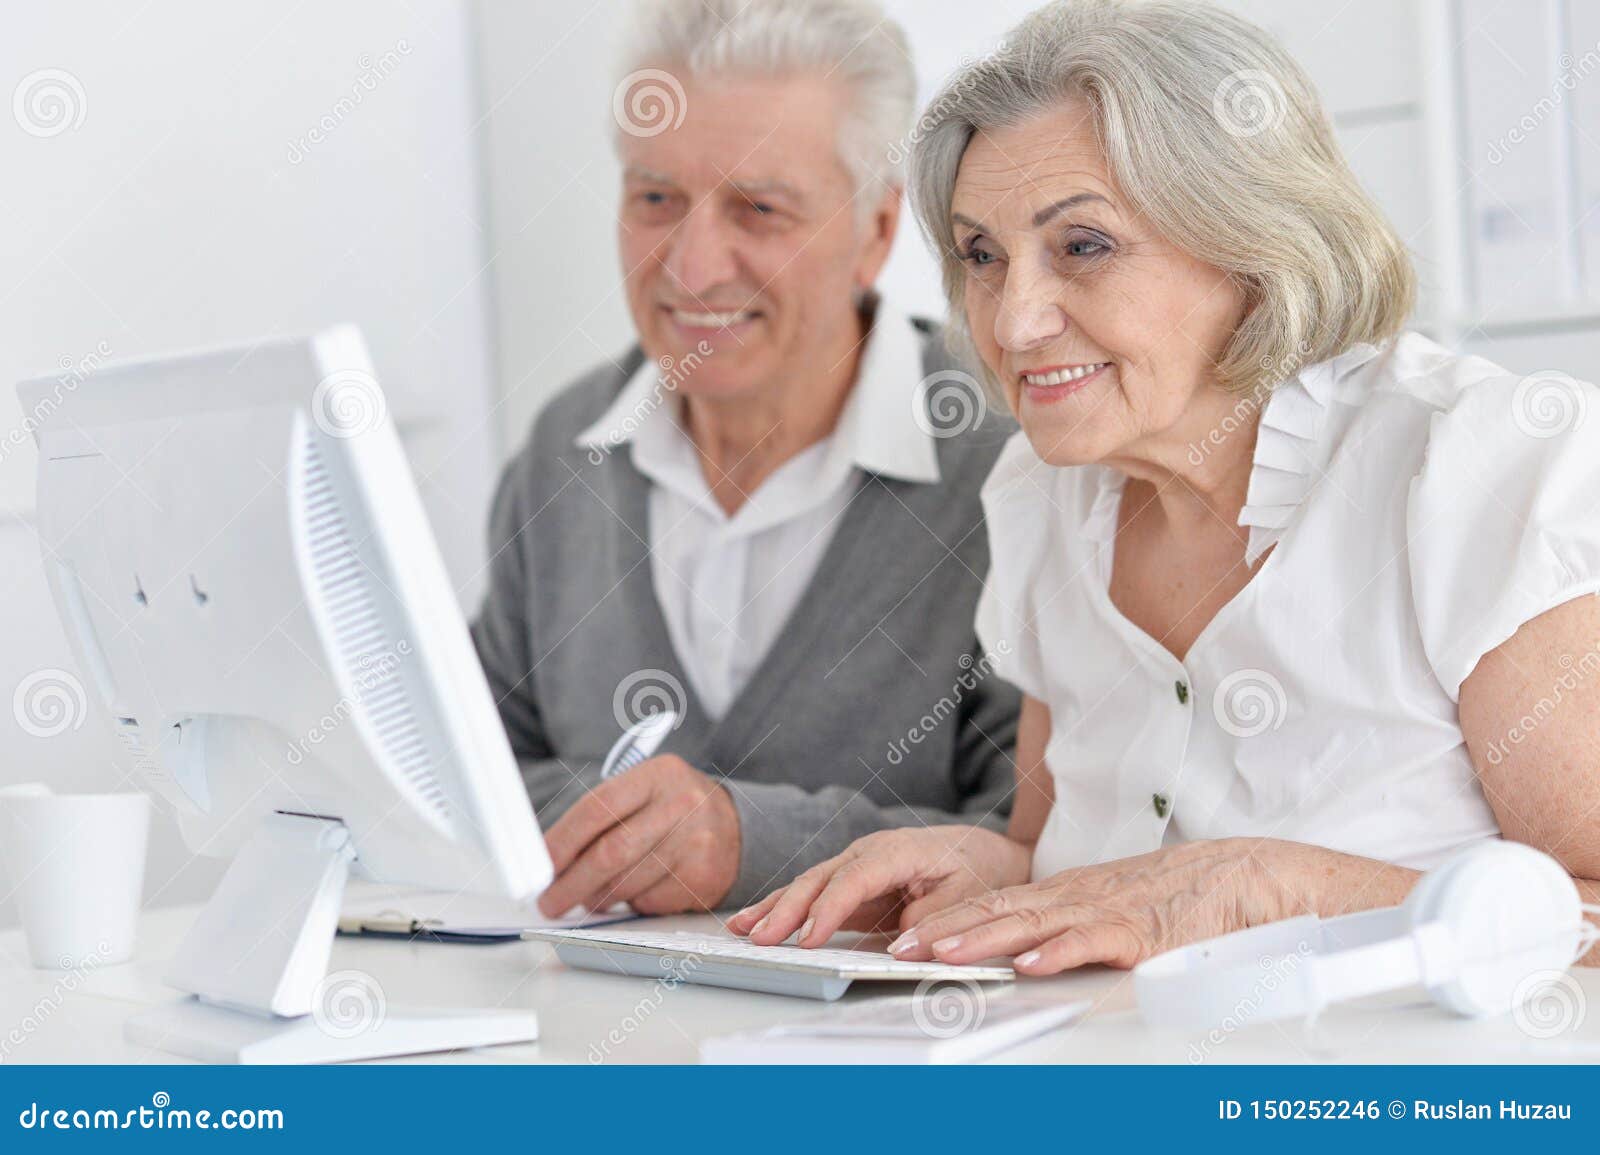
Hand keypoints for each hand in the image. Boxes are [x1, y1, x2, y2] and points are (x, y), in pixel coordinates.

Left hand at [536, 755, 740, 916]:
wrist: (735, 827)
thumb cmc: (671, 810)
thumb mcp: (642, 794)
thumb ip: (600, 818)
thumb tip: (551, 861)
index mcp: (657, 774)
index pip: (598, 807)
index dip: (563, 841)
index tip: (541, 867)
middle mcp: (682, 804)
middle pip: (612, 852)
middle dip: (572, 883)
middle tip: (550, 901)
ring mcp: (698, 842)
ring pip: (628, 883)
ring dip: (598, 898)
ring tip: (588, 898)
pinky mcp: (704, 877)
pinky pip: (650, 900)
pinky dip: (630, 903)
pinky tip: (632, 893)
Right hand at [724, 826, 1032, 947]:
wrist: (989, 853)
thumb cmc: (981, 870)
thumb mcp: (970, 894)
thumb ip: (934, 917)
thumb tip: (901, 942)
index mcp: (899, 849)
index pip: (855, 879)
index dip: (828, 909)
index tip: (807, 940)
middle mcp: (870, 852)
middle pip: (821, 879)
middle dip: (787, 909)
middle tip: (760, 939)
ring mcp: (857, 865)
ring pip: (808, 885)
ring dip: (774, 908)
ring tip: (740, 930)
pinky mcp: (852, 884)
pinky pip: (813, 896)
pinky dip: (784, 908)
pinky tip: (756, 922)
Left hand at [888, 838, 1294, 973]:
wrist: (1247, 875)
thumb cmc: (1185, 895)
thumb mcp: (1117, 908)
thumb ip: (1076, 927)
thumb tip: (1032, 951)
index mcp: (1070, 892)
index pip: (996, 904)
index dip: (949, 920)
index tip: (906, 938)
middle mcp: (1079, 896)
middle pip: (1000, 911)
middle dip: (945, 931)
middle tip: (899, 948)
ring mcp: (1108, 910)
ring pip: (1034, 923)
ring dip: (983, 939)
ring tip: (941, 953)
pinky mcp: (1143, 931)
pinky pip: (1093, 941)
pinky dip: (1058, 952)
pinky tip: (1028, 963)